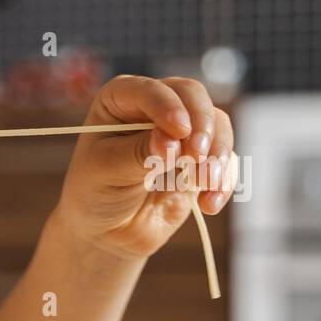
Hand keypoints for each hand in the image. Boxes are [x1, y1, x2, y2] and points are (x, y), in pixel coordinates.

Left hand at [55, 75, 236, 259]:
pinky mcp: (202, 159)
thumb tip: (172, 141)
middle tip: (197, 157)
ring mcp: (183, 132)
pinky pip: (225, 160)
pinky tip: (208, 204)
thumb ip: (138, 152)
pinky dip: (224, 180)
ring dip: (216, 154)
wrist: (107, 231)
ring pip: (217, 124)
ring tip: (204, 184)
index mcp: (120, 99)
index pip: (151, 90)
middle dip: (201, 127)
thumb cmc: (95, 193)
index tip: (179, 130)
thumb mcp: (106, 172)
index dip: (167, 105)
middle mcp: (155, 107)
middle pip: (193, 97)